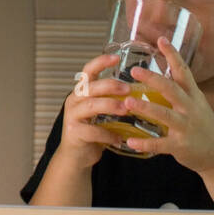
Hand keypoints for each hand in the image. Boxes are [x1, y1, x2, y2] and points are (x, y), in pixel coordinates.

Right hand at [58, 52, 133, 167]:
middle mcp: (74, 100)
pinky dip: (108, 134)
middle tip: (128, 89)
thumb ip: (111, 100)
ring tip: (125, 109)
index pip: (88, 71)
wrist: (76, 156)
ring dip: (110, 105)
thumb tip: (140, 93)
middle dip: (110, 85)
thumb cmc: (92, 131)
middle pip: (90, 86)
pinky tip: (119, 138)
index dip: (101, 62)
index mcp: (81, 92)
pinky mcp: (74, 132)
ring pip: (90, 106)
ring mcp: (72, 116)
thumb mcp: (99, 112)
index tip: (116, 58)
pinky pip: (93, 131)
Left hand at [121, 38, 213, 173]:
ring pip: (165, 115)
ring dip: (145, 108)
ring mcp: (186, 127)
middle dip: (153, 79)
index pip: (183, 71)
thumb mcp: (196, 102)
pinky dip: (145, 143)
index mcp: (193, 95)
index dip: (173, 54)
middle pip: (171, 89)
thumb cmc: (202, 124)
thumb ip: (180, 89)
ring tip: (127, 102)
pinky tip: (130, 141)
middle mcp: (190, 108)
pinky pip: (160, 144)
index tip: (161, 39)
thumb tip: (158, 73)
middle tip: (134, 70)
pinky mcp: (181, 146)